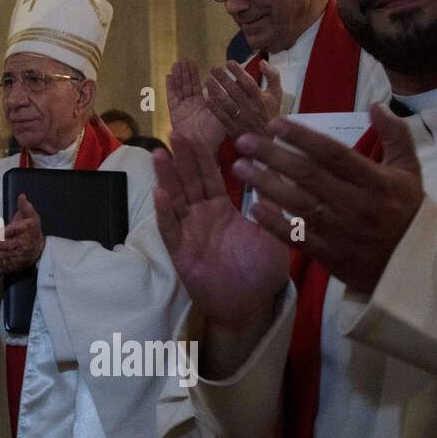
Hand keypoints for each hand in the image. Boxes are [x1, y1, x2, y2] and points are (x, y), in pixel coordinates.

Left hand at [0, 194, 44, 282]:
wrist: (39, 248)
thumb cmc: (32, 230)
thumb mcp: (32, 216)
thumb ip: (26, 207)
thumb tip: (22, 197)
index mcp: (24, 235)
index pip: (11, 236)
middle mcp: (20, 249)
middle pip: (4, 251)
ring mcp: (16, 259)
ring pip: (0, 261)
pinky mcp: (12, 267)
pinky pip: (0, 269)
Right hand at [152, 132, 288, 376]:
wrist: (249, 305)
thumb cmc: (260, 270)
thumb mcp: (273, 233)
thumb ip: (270, 205)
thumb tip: (277, 172)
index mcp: (222, 208)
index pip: (208, 176)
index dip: (200, 155)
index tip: (192, 132)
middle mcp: (201, 216)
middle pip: (188, 181)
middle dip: (181, 158)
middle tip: (174, 132)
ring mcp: (188, 232)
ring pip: (175, 199)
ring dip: (167, 177)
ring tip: (160, 155)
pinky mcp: (180, 252)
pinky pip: (170, 229)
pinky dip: (165, 212)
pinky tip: (160, 194)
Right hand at [166, 59, 225, 150]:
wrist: (203, 147)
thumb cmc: (216, 134)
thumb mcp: (224, 113)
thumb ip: (222, 99)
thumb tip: (226, 83)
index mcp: (205, 105)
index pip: (198, 86)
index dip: (194, 75)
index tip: (192, 63)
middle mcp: (192, 106)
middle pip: (187, 85)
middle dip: (185, 73)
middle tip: (183, 59)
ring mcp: (183, 109)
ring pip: (179, 89)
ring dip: (178, 76)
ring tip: (176, 64)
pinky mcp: (174, 113)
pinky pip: (172, 98)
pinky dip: (170, 87)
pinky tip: (169, 76)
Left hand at [204, 60, 281, 140]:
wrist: (268, 140)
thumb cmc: (271, 113)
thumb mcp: (276, 94)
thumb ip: (272, 76)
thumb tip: (262, 62)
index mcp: (262, 99)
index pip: (249, 83)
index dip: (238, 72)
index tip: (228, 62)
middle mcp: (251, 109)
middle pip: (235, 92)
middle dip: (223, 78)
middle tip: (213, 69)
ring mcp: (242, 120)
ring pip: (227, 104)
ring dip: (216, 92)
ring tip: (208, 81)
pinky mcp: (234, 129)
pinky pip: (222, 117)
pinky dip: (214, 108)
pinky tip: (207, 98)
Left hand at [232, 103, 423, 295]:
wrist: (413, 266)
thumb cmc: (407, 212)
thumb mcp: (409, 171)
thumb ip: (396, 136)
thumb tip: (378, 105)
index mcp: (375, 181)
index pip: (333, 153)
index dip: (302, 136)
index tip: (274, 123)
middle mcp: (356, 204)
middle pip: (308, 175)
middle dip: (272, 155)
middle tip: (242, 141)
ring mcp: (341, 231)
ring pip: (298, 204)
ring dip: (266, 184)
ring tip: (239, 167)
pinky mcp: (330, 254)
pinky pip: (298, 237)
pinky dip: (275, 223)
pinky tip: (254, 208)